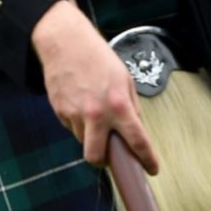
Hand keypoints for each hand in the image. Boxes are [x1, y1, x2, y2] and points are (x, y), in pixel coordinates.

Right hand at [31, 0, 159, 174]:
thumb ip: (130, 106)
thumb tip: (133, 127)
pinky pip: (70, 126)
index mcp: (119, 105)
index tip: (151, 168)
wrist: (64, 42)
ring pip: (82, 140)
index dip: (147, 159)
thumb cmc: (97, 57)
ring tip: (91, 114)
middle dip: (102, 162)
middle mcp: (97, 114)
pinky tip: (78, 102)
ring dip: (89, 135)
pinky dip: (76, 121)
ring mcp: (75, 114)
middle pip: (96, 156)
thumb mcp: (124, 78)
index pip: (137, 141)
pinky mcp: (59, 110)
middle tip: (107, 155)